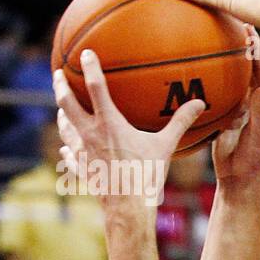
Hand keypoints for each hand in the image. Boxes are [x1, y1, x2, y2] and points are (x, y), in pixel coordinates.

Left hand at [54, 49, 204, 204]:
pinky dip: (68, 148)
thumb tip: (200, 103)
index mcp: (109, 123)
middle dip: (60, 85)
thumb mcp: (166, 146)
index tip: (86, 53)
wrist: (127, 207)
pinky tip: (67, 148)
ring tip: (62, 108)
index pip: (96, 87)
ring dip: (61, 115)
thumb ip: (180, 122)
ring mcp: (82, 152)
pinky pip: (69, 154)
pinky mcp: (81, 168)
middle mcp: (90, 134)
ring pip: (64, 127)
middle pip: (66, 103)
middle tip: (58, 73)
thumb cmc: (146, 175)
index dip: (90, 67)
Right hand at [212, 25, 259, 189]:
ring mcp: (241, 103)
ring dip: (223, 55)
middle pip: (247, 63)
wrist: (239, 179)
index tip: (245, 25)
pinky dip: (208, 75)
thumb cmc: (254, 159)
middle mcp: (256, 97)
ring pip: (232, 73)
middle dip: (239, 42)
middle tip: (229, 18)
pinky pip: (217, 88)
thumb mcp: (258, 133)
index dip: (254, 46)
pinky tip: (193, 62)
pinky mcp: (226, 110)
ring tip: (211, 32)